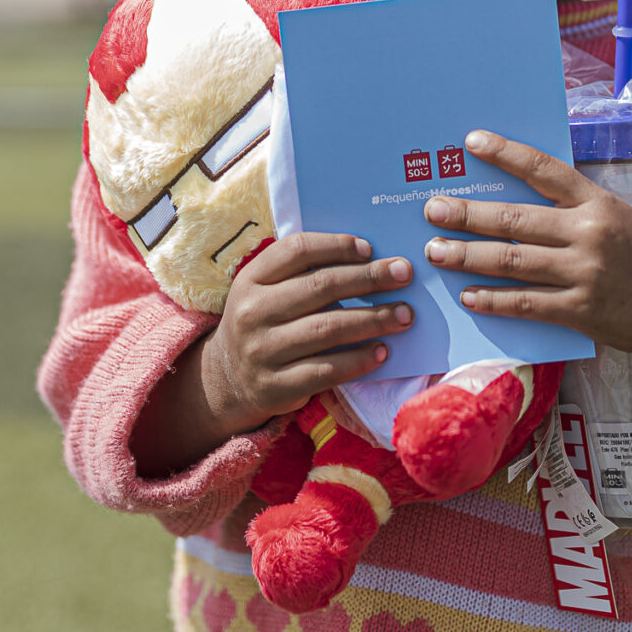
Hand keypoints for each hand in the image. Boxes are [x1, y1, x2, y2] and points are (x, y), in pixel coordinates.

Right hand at [203, 234, 413, 428]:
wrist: (227, 380)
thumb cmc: (263, 323)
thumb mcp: (265, 291)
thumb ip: (303, 274)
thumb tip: (369, 258)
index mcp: (251, 279)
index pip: (297, 250)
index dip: (336, 246)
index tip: (370, 248)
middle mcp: (253, 312)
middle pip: (320, 287)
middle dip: (369, 279)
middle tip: (404, 274)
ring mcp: (263, 350)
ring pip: (328, 328)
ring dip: (373, 319)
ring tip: (404, 314)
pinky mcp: (277, 385)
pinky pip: (327, 370)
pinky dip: (358, 360)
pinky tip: (382, 351)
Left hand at [423, 131, 631, 441]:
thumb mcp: (614, 216)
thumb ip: (570, 207)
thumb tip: (509, 196)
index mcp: (598, 202)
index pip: (544, 170)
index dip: (506, 153)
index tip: (471, 141)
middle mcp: (590, 234)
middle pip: (515, 220)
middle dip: (468, 214)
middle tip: (432, 208)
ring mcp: (584, 274)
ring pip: (513, 261)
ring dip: (467, 256)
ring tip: (435, 251)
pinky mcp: (580, 311)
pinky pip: (526, 303)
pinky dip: (492, 299)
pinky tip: (467, 295)